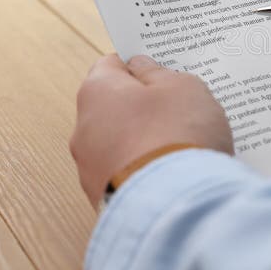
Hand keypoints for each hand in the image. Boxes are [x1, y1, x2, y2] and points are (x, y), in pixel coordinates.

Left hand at [70, 54, 232, 206]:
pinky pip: (130, 175)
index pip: (111, 65)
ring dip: (147, 141)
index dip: (139, 64)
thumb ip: (159, 73)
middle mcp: (84, 130)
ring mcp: (91, 170)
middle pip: (117, 108)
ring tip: (186, 145)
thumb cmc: (177, 134)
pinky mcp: (106, 200)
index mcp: (97, 91)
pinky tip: (178, 173)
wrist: (174, 205)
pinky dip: (149, 171)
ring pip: (123, 144)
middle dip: (146, 107)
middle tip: (181, 107)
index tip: (162, 68)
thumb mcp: (182, 87)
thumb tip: (142, 69)